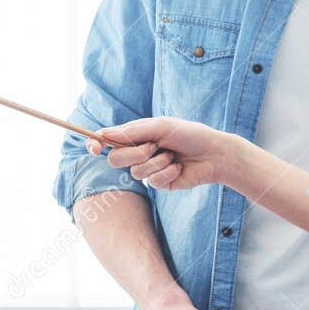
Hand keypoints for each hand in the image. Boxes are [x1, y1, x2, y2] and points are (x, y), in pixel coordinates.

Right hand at [88, 116, 234, 191]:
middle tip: (155, 146)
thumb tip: (105, 135)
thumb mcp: (162, 126)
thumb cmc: (190, 134)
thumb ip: (133, 131)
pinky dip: (167, 172)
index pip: (107, 140)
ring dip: (157, 161)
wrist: (214, 153)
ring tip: (173, 155)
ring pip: (135, 172)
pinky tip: (179, 168)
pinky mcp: (159, 183)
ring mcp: (148, 169)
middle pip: (115, 159)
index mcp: (136, 135)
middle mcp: (138, 152)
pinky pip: (152, 182)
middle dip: (134, 153)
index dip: (96, 143)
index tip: (94, 147)